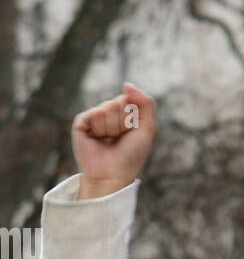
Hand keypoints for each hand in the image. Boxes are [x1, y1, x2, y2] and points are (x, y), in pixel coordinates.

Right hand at [71, 82, 157, 197]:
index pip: (130, 98)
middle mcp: (108, 114)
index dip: (134, 116)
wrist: (113, 175)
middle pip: (118, 102)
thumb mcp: (148, 128)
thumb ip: (146, 103)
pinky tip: (98, 139)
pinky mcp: (81, 123)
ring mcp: (94, 118)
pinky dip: (100, 128)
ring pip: (107, 108)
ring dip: (113, 127)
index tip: (132, 132)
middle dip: (124, 121)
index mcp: (124, 114)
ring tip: (109, 141)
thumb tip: (127, 84)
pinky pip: (94, 114)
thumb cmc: (131, 155)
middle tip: (121, 138)